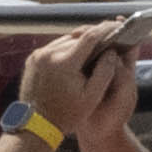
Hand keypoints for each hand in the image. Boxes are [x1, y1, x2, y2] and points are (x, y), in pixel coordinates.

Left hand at [14, 19, 132, 147]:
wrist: (35, 126)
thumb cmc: (67, 114)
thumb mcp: (93, 96)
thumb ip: (106, 70)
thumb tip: (111, 51)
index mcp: (64, 62)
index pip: (90, 36)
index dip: (107, 29)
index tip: (119, 26)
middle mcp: (48, 54)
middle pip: (78, 36)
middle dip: (95, 36)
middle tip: (110, 38)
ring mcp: (37, 56)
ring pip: (66, 40)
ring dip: (81, 42)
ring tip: (94, 49)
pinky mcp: (32, 59)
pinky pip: (55, 47)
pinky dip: (68, 48)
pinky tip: (77, 57)